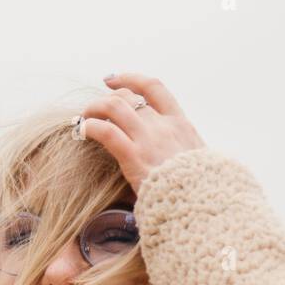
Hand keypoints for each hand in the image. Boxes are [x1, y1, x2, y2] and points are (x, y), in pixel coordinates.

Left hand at [75, 72, 205, 191]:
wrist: (201, 205)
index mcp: (181, 124)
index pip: (154, 88)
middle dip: (107, 98)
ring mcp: (149, 139)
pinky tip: (82, 132)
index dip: (130, 79)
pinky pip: (106, 131)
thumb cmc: (199, 191)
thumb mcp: (199, 161)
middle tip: (94, 110)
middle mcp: (164, 126)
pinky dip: (90, 127)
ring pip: (114, 107)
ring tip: (84, 118)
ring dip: (94, 108)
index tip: (113, 80)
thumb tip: (176, 154)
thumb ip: (183, 150)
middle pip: (129, 97)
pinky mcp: (134, 157)